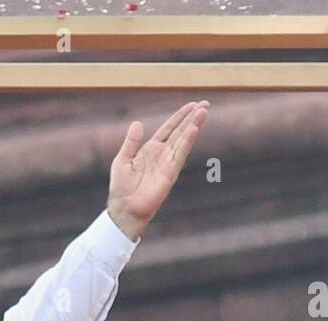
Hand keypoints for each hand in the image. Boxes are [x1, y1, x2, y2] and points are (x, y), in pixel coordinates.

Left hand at [106, 100, 208, 242]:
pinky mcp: (170, 173)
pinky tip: (194, 129)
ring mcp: (168, 163)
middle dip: (192, 118)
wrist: (124, 208)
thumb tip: (137, 123)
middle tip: (205, 104)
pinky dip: (187, 141)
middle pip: (180, 131)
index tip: (191, 105)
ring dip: (193, 125)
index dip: (179, 117)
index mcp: (151, 150)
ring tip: (203, 111)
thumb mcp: (123, 159)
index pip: (169, 129)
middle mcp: (162, 155)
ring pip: (183, 140)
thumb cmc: (121, 187)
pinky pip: (180, 154)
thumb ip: (131, 142)